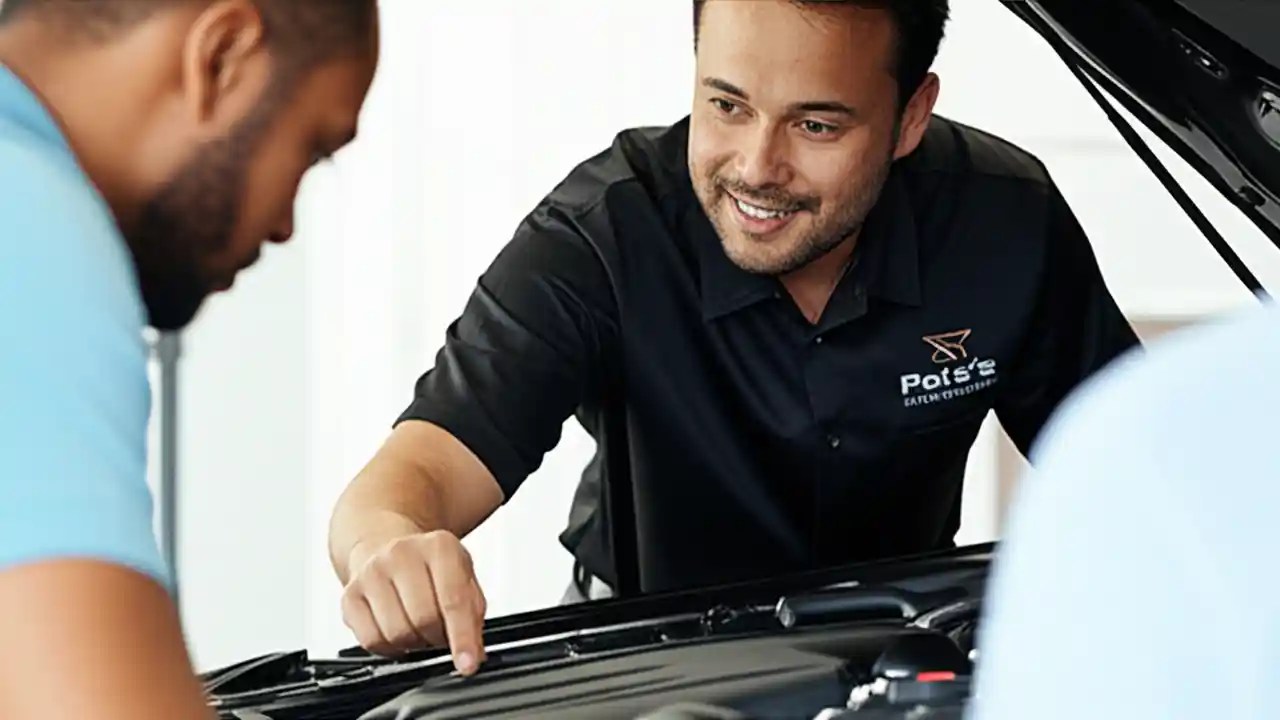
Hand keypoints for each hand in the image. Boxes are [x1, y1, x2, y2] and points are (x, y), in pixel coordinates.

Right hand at [340, 531, 486, 674]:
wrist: (385, 546)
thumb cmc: (430, 568)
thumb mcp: (463, 578)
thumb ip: (472, 615)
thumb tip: (472, 655)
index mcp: (438, 546)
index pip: (453, 600)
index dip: (462, 638)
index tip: (468, 663)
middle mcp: (401, 554)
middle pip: (424, 619)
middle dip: (437, 638)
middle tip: (440, 633)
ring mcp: (371, 573)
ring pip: (396, 633)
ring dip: (413, 644)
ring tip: (419, 629)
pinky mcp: (349, 595)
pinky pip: (371, 640)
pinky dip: (390, 648)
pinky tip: (397, 632)